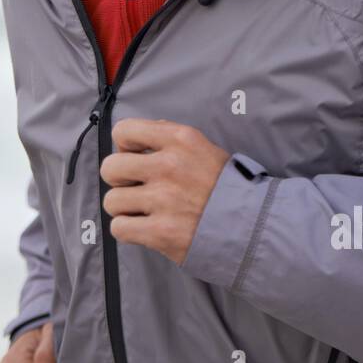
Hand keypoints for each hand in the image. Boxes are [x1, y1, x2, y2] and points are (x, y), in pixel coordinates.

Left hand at [100, 118, 230, 265]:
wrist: (252, 226)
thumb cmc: (226, 186)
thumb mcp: (204, 147)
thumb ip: (170, 137)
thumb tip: (138, 137)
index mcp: (180, 139)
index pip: (123, 131)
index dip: (124, 146)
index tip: (136, 158)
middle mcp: (169, 165)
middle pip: (110, 167)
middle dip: (119, 180)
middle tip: (136, 188)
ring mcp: (164, 200)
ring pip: (111, 201)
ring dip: (124, 208)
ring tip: (143, 211)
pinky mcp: (160, 232)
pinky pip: (119, 228)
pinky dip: (127, 230)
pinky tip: (144, 228)